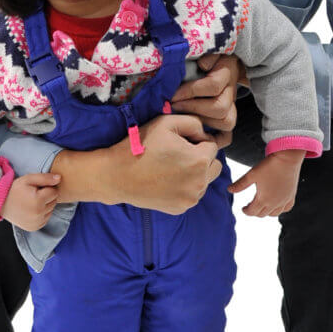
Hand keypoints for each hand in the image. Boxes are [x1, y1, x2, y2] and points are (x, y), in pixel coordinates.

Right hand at [1, 172, 60, 230]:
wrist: (1, 203)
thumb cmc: (15, 189)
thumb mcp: (28, 179)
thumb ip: (45, 178)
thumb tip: (59, 178)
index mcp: (38, 201)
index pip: (55, 192)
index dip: (47, 188)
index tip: (37, 188)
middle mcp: (39, 214)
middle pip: (54, 202)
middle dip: (47, 197)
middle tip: (33, 195)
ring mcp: (37, 222)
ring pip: (51, 210)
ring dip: (45, 206)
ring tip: (31, 202)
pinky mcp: (34, 227)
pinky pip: (45, 219)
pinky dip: (41, 214)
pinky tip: (31, 209)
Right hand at [74, 113, 221, 213]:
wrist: (117, 176)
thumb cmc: (140, 146)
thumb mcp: (166, 123)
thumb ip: (193, 123)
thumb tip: (204, 133)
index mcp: (199, 161)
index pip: (213, 146)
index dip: (197, 141)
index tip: (179, 143)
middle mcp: (199, 183)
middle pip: (215, 166)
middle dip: (202, 159)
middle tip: (179, 155)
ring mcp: (190, 199)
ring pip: (205, 181)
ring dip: (195, 174)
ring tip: (171, 168)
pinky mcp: (181, 209)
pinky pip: (192, 194)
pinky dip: (184, 187)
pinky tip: (166, 181)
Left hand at [169, 53, 240, 143]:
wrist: (219, 60)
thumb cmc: (205, 56)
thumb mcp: (205, 49)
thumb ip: (206, 54)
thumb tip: (204, 65)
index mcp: (226, 71)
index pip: (213, 86)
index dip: (191, 91)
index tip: (173, 94)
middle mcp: (231, 90)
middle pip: (219, 107)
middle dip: (193, 108)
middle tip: (174, 106)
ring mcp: (231, 105)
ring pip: (226, 122)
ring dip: (202, 122)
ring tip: (183, 117)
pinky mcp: (227, 117)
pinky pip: (227, 134)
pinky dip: (214, 138)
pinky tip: (196, 133)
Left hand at [229, 149, 303, 217]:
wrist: (287, 158)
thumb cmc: (269, 165)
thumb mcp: (251, 174)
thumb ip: (240, 184)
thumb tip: (229, 190)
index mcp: (263, 199)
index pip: (252, 212)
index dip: (246, 211)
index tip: (243, 208)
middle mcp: (274, 203)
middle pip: (262, 214)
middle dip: (254, 211)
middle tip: (250, 206)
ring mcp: (284, 201)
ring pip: (274, 214)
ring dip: (266, 212)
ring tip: (261, 206)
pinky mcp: (291, 196)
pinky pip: (286, 208)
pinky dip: (280, 209)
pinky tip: (276, 205)